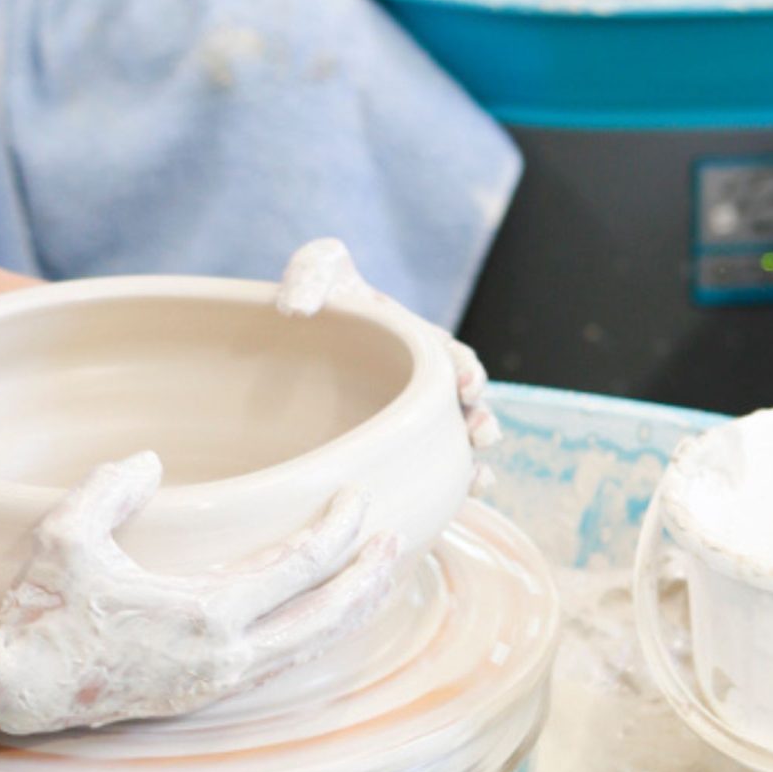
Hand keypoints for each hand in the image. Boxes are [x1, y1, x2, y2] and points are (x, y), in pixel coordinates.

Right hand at [0, 452, 397, 734]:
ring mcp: (215, 682)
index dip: (335, 530)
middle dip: (366, 578)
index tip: (359, 498)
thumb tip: (149, 460)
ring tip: (378, 582)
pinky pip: (278, 666)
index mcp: (204, 612)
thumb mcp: (66, 536)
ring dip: (349, 614)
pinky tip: (318, 622)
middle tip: (398, 540)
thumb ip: (110, 489)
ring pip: (308, 650)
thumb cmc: (40, 610)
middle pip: (323, 617)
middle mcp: (224, 655)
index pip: (297, 567)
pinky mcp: (200, 695)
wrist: (16, 687)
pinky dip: (313, 641)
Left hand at [277, 238, 501, 475]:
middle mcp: (427, 388)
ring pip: (455, 445)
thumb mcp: (317, 273)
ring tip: (477, 477)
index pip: (455, 359)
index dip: (465, 370)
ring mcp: (413, 422)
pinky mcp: (395, 449)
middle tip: (478, 430)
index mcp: (422, 347)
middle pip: (467, 407)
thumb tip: (296, 307)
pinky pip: (431, 470)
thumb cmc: (319, 302)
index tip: (464, 382)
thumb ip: (312, 274)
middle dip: (479, 419)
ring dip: (471, 460)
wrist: (293, 344)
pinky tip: (461, 498)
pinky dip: (452, 485)